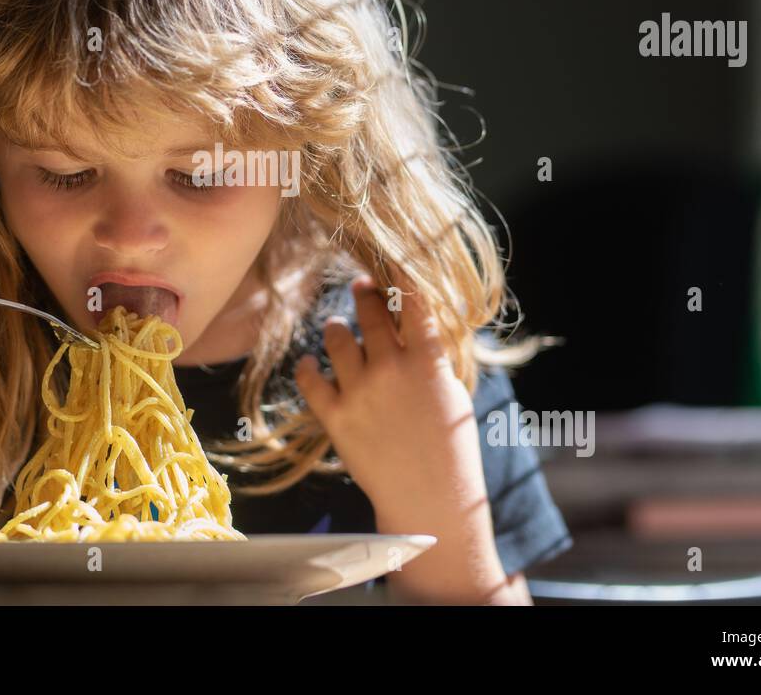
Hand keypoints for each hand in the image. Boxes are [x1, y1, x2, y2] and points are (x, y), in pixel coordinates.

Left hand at [293, 273, 480, 522]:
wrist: (430, 498)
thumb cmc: (449, 444)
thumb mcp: (452, 390)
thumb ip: (430, 353)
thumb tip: (411, 318)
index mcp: (427, 360)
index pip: (411, 300)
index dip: (398, 274)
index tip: (390, 261)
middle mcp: (391, 368)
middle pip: (368, 310)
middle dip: (363, 293)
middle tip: (361, 287)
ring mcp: (360, 391)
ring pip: (336, 337)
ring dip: (336, 327)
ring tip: (338, 328)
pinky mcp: (336, 417)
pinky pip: (310, 379)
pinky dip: (308, 368)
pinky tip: (312, 364)